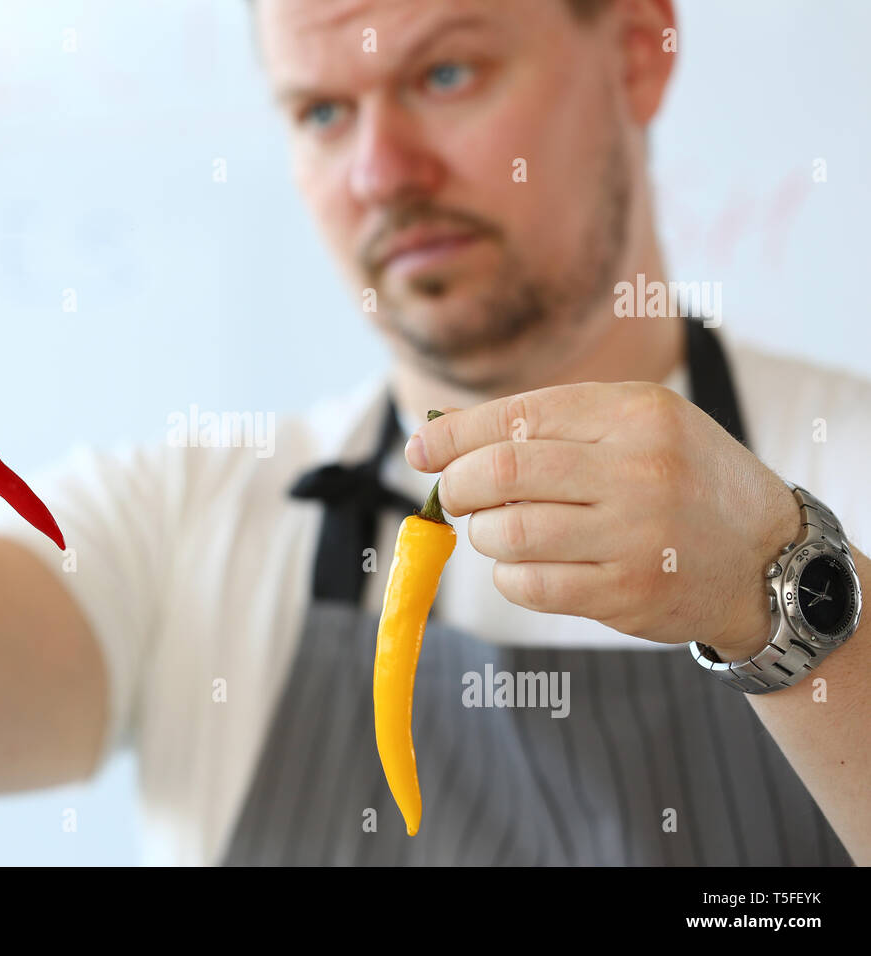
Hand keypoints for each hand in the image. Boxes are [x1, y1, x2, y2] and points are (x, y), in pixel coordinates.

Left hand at [405, 381, 801, 658]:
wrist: (766, 557)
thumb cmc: (680, 481)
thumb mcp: (635, 427)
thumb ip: (547, 425)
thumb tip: (437, 434)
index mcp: (635, 413)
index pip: (516, 416)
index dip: (453, 434)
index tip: (420, 448)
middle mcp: (638, 470)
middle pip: (501, 471)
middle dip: (458, 485)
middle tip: (456, 493)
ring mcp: (635, 536)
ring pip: (506, 532)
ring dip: (485, 534)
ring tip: (502, 529)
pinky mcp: (627, 595)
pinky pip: (528, 584)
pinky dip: (509, 575)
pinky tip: (528, 565)